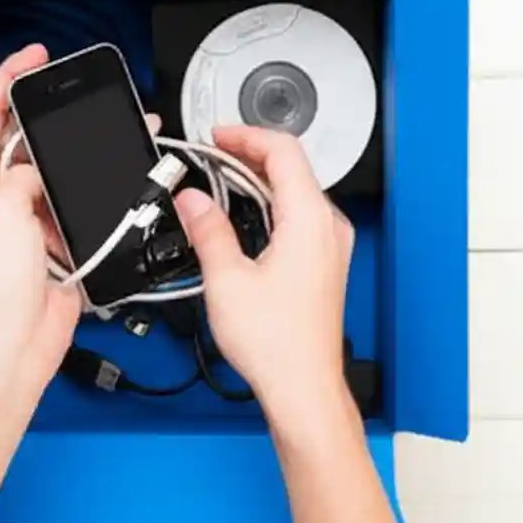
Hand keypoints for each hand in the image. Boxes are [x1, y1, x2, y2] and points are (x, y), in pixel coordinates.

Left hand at [0, 43, 80, 385]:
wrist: (10, 342)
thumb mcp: (3, 208)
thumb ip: (24, 174)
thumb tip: (42, 170)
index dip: (7, 79)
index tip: (34, 58)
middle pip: (21, 142)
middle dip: (49, 119)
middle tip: (76, 98)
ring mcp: (22, 224)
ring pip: (53, 176)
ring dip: (76, 166)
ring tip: (101, 147)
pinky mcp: (52, 247)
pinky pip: (75, 212)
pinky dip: (90, 204)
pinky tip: (103, 196)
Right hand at [173, 127, 354, 416]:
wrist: (304, 387)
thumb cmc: (278, 344)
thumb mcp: (227, 280)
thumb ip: (207, 230)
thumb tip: (192, 200)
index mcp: (310, 220)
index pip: (284, 151)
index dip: (246, 135)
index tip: (216, 137)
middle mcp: (328, 228)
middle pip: (292, 168)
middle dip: (248, 156)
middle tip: (211, 158)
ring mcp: (330, 245)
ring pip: (296, 192)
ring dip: (257, 183)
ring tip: (220, 187)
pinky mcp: (324, 263)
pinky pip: (300, 217)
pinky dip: (270, 207)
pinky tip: (243, 220)